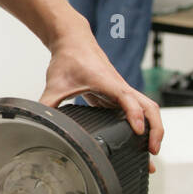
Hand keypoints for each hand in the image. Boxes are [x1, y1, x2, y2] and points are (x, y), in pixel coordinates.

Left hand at [39, 26, 163, 172]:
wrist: (74, 42)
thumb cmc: (69, 59)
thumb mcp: (54, 85)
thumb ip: (46, 105)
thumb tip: (37, 123)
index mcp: (106, 82)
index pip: (127, 99)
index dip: (134, 116)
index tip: (137, 132)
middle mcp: (120, 86)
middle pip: (149, 106)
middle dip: (155, 128)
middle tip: (152, 151)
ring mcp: (122, 91)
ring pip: (148, 108)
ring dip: (154, 127)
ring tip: (150, 151)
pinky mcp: (120, 94)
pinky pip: (139, 109)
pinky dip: (145, 123)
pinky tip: (140, 140)